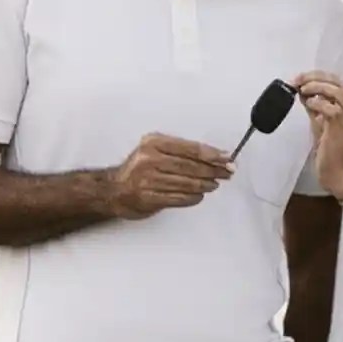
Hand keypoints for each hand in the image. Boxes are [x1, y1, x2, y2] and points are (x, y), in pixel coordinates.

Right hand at [112, 133, 232, 218]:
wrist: (115, 189)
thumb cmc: (139, 168)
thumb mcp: (155, 149)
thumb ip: (181, 151)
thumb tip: (215, 155)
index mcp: (154, 143)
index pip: (191, 148)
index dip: (212, 154)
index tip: (227, 158)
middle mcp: (150, 159)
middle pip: (191, 166)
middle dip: (213, 170)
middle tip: (227, 172)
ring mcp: (148, 180)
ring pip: (187, 183)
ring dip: (205, 185)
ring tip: (214, 184)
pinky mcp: (149, 198)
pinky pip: (179, 198)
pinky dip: (193, 197)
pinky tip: (199, 195)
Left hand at [293, 71, 342, 199]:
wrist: (336, 170)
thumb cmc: (329, 148)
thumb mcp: (318, 120)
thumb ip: (313, 105)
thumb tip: (301, 89)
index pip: (335, 81)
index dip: (316, 75)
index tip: (299, 77)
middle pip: (337, 82)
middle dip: (315, 77)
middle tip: (298, 80)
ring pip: (337, 91)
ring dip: (318, 86)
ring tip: (304, 90)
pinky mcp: (340, 126)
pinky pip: (332, 108)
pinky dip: (318, 102)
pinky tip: (309, 105)